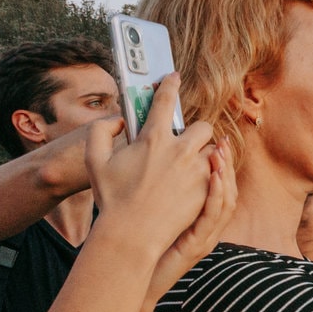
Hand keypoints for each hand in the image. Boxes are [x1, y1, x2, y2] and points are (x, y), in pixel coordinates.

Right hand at [84, 78, 217, 260]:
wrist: (132, 234)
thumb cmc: (112, 199)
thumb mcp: (94, 160)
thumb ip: (101, 131)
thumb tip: (119, 120)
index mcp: (153, 138)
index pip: (164, 101)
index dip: (169, 85)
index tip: (173, 77)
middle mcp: (180, 150)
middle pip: (201, 126)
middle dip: (195, 132)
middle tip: (183, 143)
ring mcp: (197, 170)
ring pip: (213, 150)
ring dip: (204, 155)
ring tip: (190, 166)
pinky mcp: (207, 189)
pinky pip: (217, 173)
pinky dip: (210, 174)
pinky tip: (200, 181)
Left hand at [144, 143, 236, 310]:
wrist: (129, 276)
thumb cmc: (137, 246)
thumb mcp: (153, 215)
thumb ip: (159, 192)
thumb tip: (152, 162)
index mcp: (198, 219)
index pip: (218, 187)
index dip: (221, 164)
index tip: (214, 141)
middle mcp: (206, 228)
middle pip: (229, 191)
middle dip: (227, 164)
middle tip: (220, 141)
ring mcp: (204, 238)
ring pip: (227, 202)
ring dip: (225, 175)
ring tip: (219, 153)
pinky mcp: (196, 245)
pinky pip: (213, 217)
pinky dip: (217, 195)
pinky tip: (214, 176)